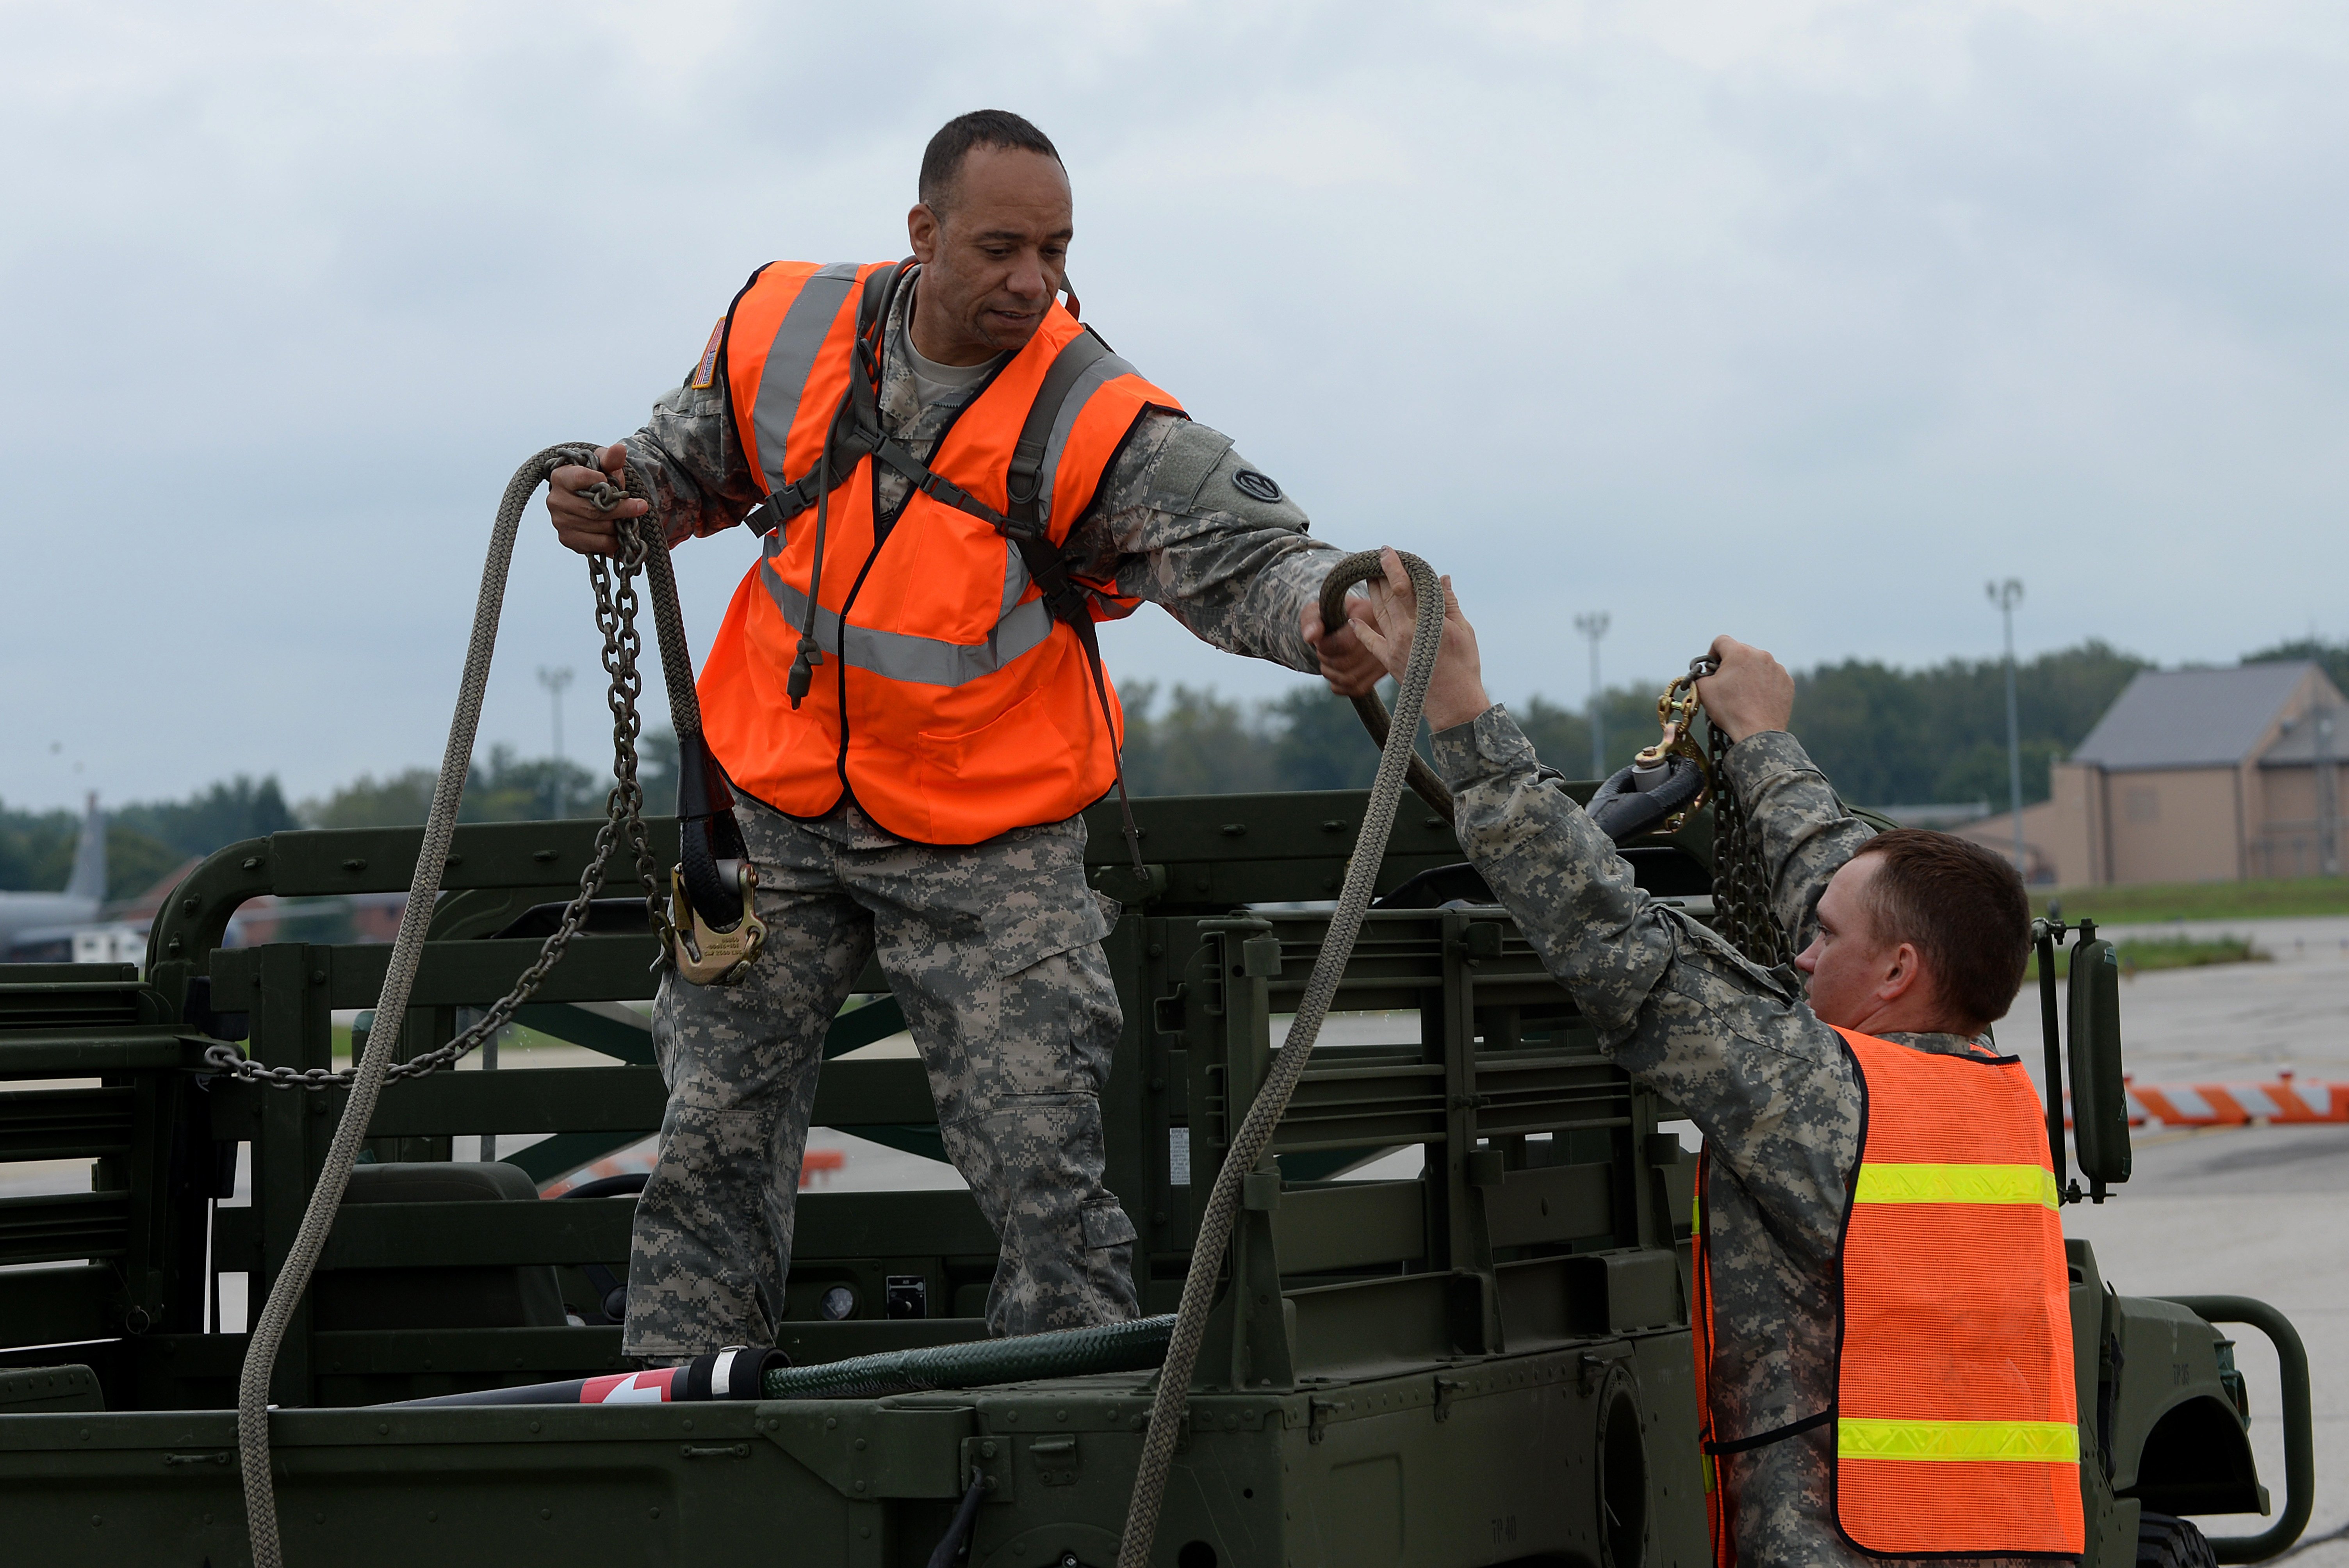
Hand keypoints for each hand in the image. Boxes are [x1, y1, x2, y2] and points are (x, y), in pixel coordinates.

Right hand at [546, 442, 651, 555]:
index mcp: (560, 476)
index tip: (613, 484)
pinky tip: (616, 532)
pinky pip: (597, 544)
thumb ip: (611, 458)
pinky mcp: (568, 539)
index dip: (603, 482)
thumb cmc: (599, 480)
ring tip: (624, 519)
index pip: (581, 478)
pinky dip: (613, 540)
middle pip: (593, 509)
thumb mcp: (606, 467)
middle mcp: (555, 500)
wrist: (594, 500)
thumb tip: (619, 449)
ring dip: (618, 525)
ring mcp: (559, 522)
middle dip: (621, 509)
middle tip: (639, 506)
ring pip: (598, 527)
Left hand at [1302, 597, 1385, 697]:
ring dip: (1330, 674)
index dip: (1324, 647)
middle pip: (1346, 663)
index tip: (1319, 640)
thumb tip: (1311, 637)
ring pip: (1350, 679)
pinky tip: (1335, 673)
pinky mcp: (1381, 672)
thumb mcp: (1319, 610)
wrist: (1347, 622)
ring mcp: (1384, 656)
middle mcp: (1382, 636)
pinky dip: (1340, 686)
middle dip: (1325, 659)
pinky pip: (1358, 689)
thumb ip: (1312, 620)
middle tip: (1322, 650)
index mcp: (1368, 614)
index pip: (1344, 644)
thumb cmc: (1332, 615)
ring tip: (1327, 661)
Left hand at [1348, 548, 1490, 731]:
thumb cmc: (1464, 666)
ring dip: (1372, 594)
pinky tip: (1354, 618)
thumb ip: (1449, 603)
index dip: (1393, 567)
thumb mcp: (1464, 630)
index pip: (1404, 586)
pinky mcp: (1388, 661)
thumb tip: (1442, 578)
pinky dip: (1361, 629)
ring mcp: (1394, 646)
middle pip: (1387, 596)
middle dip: (1379, 575)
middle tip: (1374, 560)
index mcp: (1425, 621)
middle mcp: (1405, 631)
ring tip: (1369, 578)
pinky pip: (1370, 642)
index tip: (1386, 551)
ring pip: (1377, 613)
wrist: (1454, 703)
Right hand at [1692, 635, 1793, 743]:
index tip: (1712, 669)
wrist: (1757, 732)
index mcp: (1739, 653)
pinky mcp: (1787, 681)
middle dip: (1732, 664)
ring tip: (1744, 694)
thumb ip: (1701, 674)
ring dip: (1749, 673)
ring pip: (1757, 664)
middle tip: (1727, 684)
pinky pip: (1771, 676)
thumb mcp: (1704, 690)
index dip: (1712, 654)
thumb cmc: (1730, 710)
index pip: (1721, 641)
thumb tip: (1706, 673)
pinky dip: (1763, 683)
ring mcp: (1777, 668)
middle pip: (1741, 652)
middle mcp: (1761, 655)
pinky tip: (1757, 699)